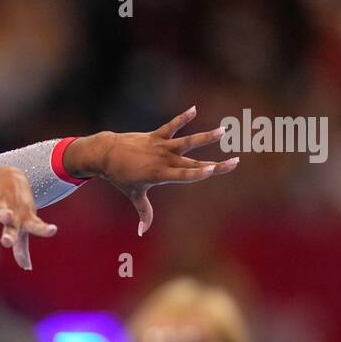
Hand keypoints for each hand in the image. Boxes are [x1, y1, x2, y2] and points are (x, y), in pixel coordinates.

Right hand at [0, 166, 58, 269]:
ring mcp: (2, 203)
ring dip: (3, 213)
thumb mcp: (20, 226)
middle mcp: (14, 213)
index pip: (35, 226)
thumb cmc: (16, 206)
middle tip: (9, 241)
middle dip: (12, 234)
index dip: (43, 229)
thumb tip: (27, 268)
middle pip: (13, 225)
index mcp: (24, 220)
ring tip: (6, 216)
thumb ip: (21, 248)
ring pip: (2, 209)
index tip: (52, 229)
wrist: (6, 176)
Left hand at [71, 106, 238, 235]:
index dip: (201, 174)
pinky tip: (194, 109)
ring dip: (205, 136)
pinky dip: (182, 118)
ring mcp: (160, 147)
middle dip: (215, 163)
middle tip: (235, 161)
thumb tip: (142, 232)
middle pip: (194, 162)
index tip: (215, 170)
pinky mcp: (155, 136)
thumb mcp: (134, 195)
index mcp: (161, 175)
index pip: (185, 176)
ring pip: (187, 141)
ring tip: (223, 130)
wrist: (105, 155)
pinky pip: (171, 126)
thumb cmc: (121, 177)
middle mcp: (164, 160)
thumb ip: (143, 212)